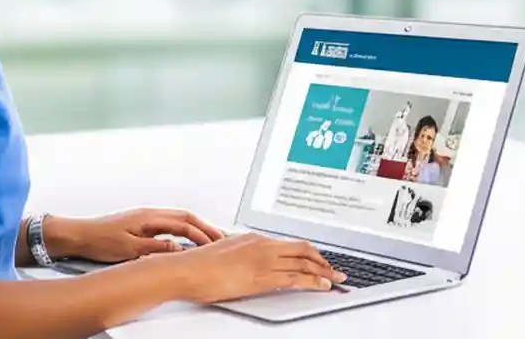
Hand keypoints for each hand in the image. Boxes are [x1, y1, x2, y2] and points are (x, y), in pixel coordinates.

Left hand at [56, 208, 224, 263]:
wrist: (79, 235)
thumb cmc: (99, 240)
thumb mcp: (130, 249)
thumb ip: (156, 248)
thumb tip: (179, 248)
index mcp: (149, 217)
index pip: (184, 224)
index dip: (201, 234)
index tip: (215, 243)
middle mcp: (150, 214)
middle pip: (185, 217)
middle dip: (204, 227)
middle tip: (220, 237)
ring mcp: (145, 217)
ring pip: (178, 219)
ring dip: (194, 228)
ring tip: (208, 238)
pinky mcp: (141, 224)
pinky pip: (168, 224)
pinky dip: (182, 230)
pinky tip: (184, 239)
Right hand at [163, 233, 345, 302]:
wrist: (188, 269)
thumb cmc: (199, 265)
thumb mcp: (224, 253)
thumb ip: (239, 255)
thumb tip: (244, 262)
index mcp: (254, 239)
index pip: (288, 244)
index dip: (307, 253)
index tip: (317, 260)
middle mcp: (263, 245)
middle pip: (303, 250)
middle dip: (322, 260)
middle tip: (334, 269)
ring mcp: (264, 259)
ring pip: (304, 262)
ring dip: (324, 271)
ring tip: (336, 279)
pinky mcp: (263, 276)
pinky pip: (296, 277)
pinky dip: (314, 281)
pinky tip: (322, 285)